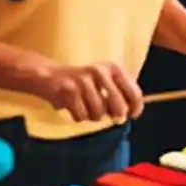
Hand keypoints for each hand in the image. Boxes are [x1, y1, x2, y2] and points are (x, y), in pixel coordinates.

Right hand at [29, 61, 143, 122]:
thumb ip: (118, 94)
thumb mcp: (103, 81)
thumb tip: (128, 113)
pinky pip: (81, 116)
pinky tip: (73, 107)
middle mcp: (100, 71)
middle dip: (116, 115)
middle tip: (113, 118)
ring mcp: (84, 80)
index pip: (133, 91)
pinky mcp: (69, 91)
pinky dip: (78, 116)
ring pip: (98, 113)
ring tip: (85, 107)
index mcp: (112, 67)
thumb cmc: (82, 82)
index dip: (136, 107)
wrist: (50, 76)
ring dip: (92, 116)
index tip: (132, 116)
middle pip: (118, 105)